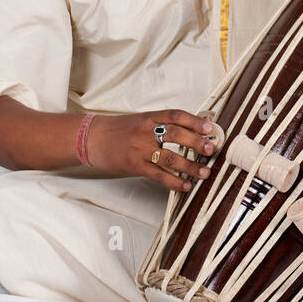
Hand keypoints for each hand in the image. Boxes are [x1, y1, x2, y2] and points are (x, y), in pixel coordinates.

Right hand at [85, 109, 218, 191]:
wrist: (92, 138)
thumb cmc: (119, 130)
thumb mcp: (141, 121)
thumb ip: (161, 125)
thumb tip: (190, 132)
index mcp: (149, 118)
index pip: (176, 116)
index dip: (195, 121)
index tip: (210, 128)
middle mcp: (145, 131)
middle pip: (175, 134)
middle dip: (196, 142)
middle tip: (211, 149)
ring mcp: (140, 149)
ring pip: (169, 157)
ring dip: (190, 166)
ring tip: (204, 172)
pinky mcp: (135, 165)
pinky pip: (158, 175)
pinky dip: (174, 181)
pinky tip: (185, 185)